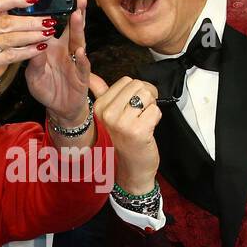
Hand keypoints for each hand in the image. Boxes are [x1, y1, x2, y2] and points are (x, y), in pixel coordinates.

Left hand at [26, 0, 89, 125]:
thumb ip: (34, 61)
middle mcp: (66, 50)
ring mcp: (75, 62)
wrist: (58, 108)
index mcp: (53, 46)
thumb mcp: (33, 75)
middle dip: (77, 12)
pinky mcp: (81, 77)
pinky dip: (82, 60)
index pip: (54, 26)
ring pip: (79, 42)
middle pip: (72, 28)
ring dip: (78, 29)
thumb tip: (34, 44)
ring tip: (77, 15)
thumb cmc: (46, 87)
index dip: (57, 12)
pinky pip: (82, 67)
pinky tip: (80, 52)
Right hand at [89, 73, 161, 194]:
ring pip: (148, 95)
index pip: (126, 80)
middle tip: (140, 115)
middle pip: (138, 85)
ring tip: (143, 122)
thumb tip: (90, 75)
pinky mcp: (137, 131)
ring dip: (151, 107)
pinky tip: (148, 130)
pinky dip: (156, 118)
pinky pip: (155, 110)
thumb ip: (100, 92)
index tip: (132, 106)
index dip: (137, 90)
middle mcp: (107, 114)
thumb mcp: (107, 116)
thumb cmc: (122, 141)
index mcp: (99, 107)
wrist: (131, 170)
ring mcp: (121, 123)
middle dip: (146, 97)